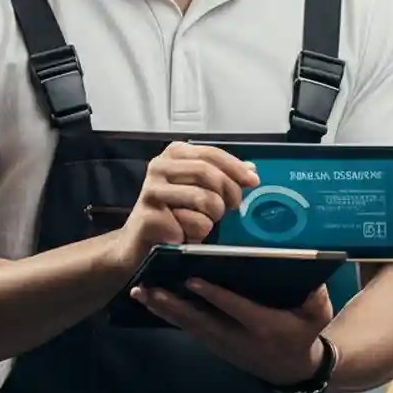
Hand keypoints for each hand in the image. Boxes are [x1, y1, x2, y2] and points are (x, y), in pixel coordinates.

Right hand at [114, 142, 258, 268]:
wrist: (140, 239)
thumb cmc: (173, 211)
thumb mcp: (199, 188)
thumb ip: (223, 176)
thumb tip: (251, 170)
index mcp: (173, 154)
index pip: (211, 154)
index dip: (236, 167)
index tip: (253, 181)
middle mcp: (159, 167)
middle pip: (208, 173)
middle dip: (228, 192)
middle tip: (232, 207)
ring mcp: (152, 191)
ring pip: (203, 198)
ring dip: (213, 216)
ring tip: (205, 221)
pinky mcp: (150, 216)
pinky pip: (193, 224)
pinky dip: (197, 232)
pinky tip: (186, 233)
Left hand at [132, 279, 333, 385]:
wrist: (292, 369)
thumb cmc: (303, 333)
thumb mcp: (318, 315)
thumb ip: (316, 297)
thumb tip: (311, 277)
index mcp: (263, 325)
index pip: (234, 307)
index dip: (213, 294)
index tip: (192, 279)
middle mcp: (237, 336)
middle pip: (200, 319)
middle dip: (174, 304)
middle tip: (150, 288)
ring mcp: (223, 343)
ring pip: (189, 325)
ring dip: (164, 309)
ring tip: (141, 293)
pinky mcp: (215, 345)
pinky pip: (189, 329)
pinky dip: (170, 316)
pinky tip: (152, 303)